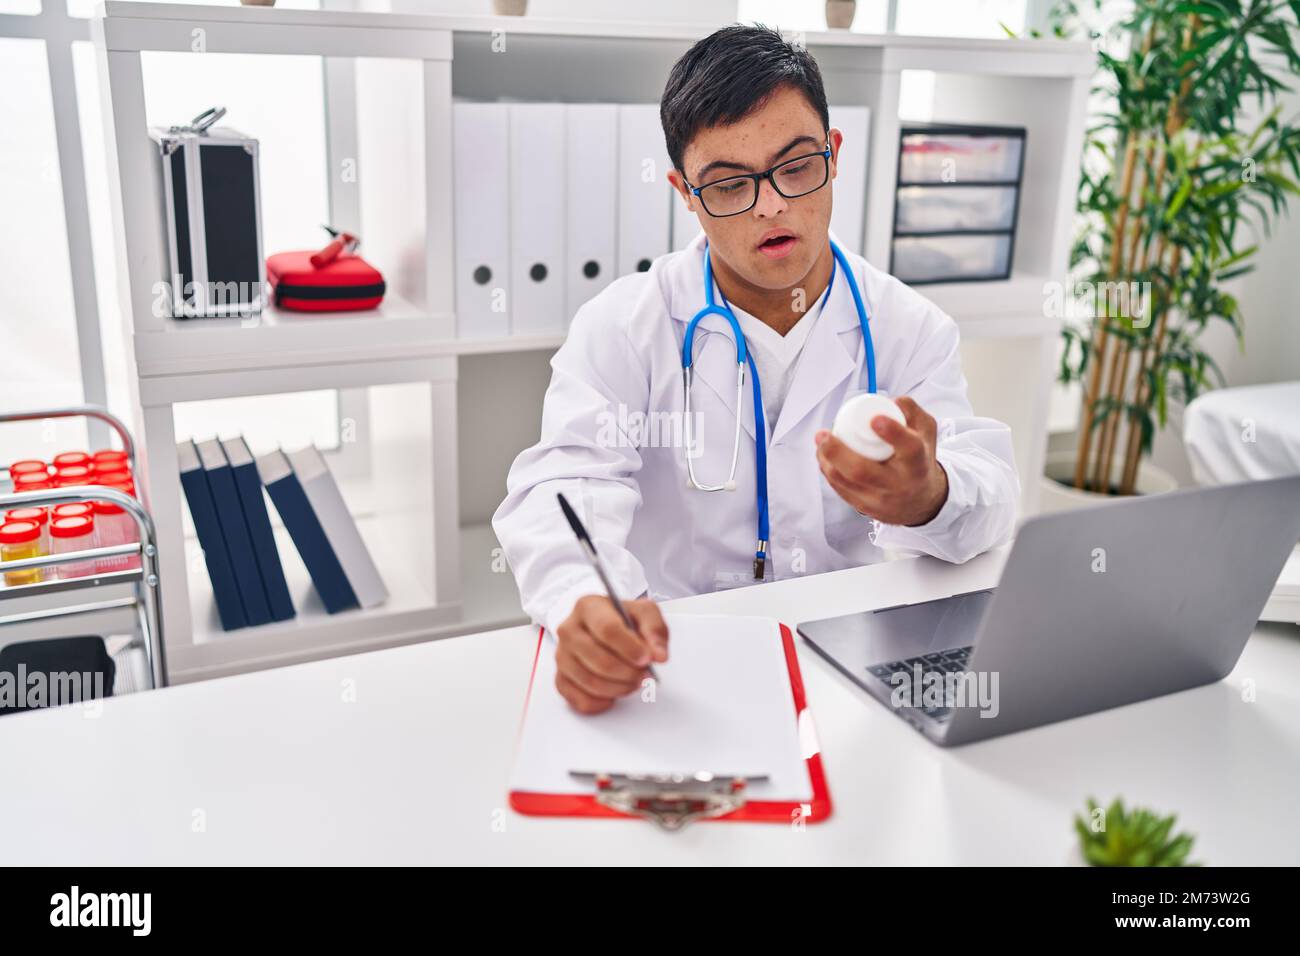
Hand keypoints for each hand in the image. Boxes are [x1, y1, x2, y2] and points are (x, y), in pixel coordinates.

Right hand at [553, 595, 668, 714]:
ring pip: (591, 682)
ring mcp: (562, 656)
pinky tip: (614, 693)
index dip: (630, 648)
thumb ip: (655, 629)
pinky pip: (580, 700)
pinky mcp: (561, 678)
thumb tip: (658, 655)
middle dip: (629, 673)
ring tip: (634, 681)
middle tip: (646, 675)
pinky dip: (602, 702)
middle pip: (600, 660)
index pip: (608, 630)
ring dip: (620, 688)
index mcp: (588, 607)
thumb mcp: (644, 613)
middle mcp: (569, 630)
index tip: (647, 659)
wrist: (603, 626)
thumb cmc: (622, 619)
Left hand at [814, 396, 948, 526]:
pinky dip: (829, 471)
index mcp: (918, 464)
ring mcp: (880, 500)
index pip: (909, 449)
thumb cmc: (919, 461)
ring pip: (845, 482)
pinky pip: (840, 489)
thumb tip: (890, 400)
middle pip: (863, 471)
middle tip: (825, 434)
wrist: (920, 500)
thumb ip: (911, 411)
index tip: (875, 419)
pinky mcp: (864, 508)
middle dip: (838, 451)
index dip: (893, 433)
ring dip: (827, 460)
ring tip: (821, 441)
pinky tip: (825, 456)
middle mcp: (899, 485)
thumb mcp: (926, 433)